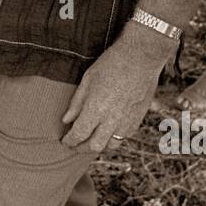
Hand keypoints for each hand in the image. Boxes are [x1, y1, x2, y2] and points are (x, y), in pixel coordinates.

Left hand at [60, 32, 171, 151]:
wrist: (141, 57)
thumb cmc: (111, 64)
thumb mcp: (88, 79)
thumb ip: (76, 103)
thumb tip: (66, 120)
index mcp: (96, 109)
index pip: (79, 134)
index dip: (69, 141)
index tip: (64, 140)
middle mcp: (112, 120)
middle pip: (94, 146)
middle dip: (82, 148)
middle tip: (75, 144)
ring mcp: (127, 121)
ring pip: (111, 145)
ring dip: (99, 145)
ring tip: (92, 139)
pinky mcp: (138, 118)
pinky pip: (124, 137)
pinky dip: (114, 138)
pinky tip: (108, 131)